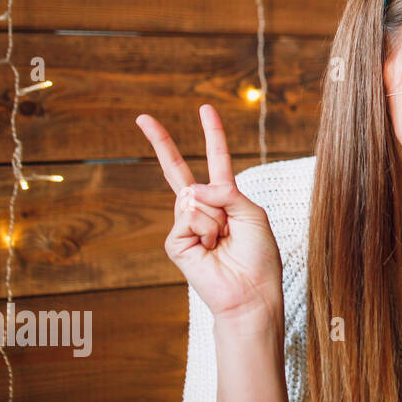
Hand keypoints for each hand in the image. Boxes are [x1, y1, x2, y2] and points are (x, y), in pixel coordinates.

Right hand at [136, 105, 283, 329]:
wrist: (251, 293)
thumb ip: (227, 191)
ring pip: (194, 198)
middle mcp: (203, 208)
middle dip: (161, 141)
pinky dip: (206, 230)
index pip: (216, 160)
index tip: (205, 109)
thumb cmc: (259, 257)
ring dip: (216, 218)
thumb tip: (191, 189)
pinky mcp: (176, 242)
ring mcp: (186, 224)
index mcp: (226, 198)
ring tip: (224, 240)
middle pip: (177, 170)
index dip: (212, 134)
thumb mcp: (253, 214)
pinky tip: (211, 249)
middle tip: (142, 117)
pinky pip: (188, 217)